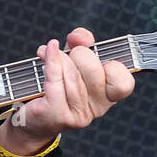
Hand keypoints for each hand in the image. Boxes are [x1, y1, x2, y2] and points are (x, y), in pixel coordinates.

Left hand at [0, 27, 134, 156]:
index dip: (113, 66)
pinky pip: (54, 79)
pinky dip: (50, 60)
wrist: (33, 119)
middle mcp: (97, 109)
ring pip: (71, 74)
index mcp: (108, 97)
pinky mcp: (57, 114)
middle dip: (79, 54)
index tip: (99, 57)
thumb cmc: (57, 87)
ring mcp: (78, 115)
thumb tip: (80, 38)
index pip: (124, 83)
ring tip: (48, 52)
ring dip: (59, 57)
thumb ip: (83, 44)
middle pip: (94, 71)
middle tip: (69, 55)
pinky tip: (45, 51)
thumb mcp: (75, 61)